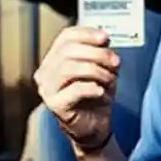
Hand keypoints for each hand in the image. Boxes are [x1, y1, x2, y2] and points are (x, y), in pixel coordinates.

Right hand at [34, 26, 120, 151]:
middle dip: (97, 53)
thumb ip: (99, 52)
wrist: (95, 126)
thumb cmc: (95, 96)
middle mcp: (46, 72)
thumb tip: (104, 39)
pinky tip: (101, 91)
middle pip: (68, 51)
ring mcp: (48, 89)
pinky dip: (92, 88)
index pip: (65, 37)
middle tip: (114, 61)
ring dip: (96, 71)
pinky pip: (75, 89)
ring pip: (69, 68)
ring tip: (110, 79)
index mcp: (54, 59)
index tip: (105, 38)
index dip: (86, 34)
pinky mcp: (55, 105)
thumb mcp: (101, 68)